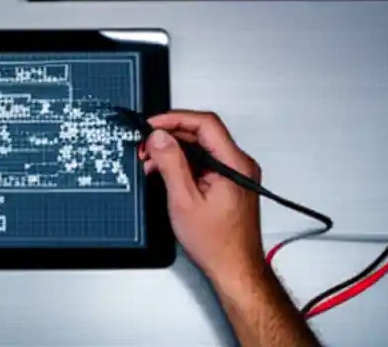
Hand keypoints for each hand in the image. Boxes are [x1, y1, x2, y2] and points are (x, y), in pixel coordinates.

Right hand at [138, 111, 264, 288]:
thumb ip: (171, 163)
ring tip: (152, 162)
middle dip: (170, 136)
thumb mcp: (185, 200)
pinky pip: (205, 161)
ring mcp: (236, 173)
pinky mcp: (230, 181)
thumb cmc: (218, 243)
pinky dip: (184, 163)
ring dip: (175, 151)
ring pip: (202, 147)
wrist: (235, 268)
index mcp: (234, 164)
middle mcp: (240, 164)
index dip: (175, 119)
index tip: (153, 125)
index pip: (205, 124)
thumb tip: (159, 137)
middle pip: (202, 133)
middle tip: (147, 145)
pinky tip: (166, 172)